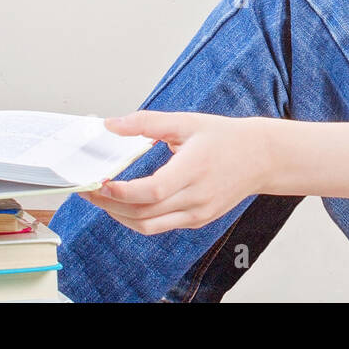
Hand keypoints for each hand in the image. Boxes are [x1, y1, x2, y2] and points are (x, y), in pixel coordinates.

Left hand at [78, 110, 269, 234]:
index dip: (122, 192)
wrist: (261, 157)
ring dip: (120, 215)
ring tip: (102, 198)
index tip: (99, 183)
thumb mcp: (186, 122)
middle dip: (109, 203)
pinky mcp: (198, 220)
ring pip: (148, 226)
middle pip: (143, 213)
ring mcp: (198, 213)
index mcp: (194, 169)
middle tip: (87, 189)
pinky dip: (138, 218)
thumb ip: (146, 122)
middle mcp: (197, 197)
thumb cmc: (225, 137)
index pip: (152, 191)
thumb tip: (111, 124)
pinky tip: (127, 202)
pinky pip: (161, 227)